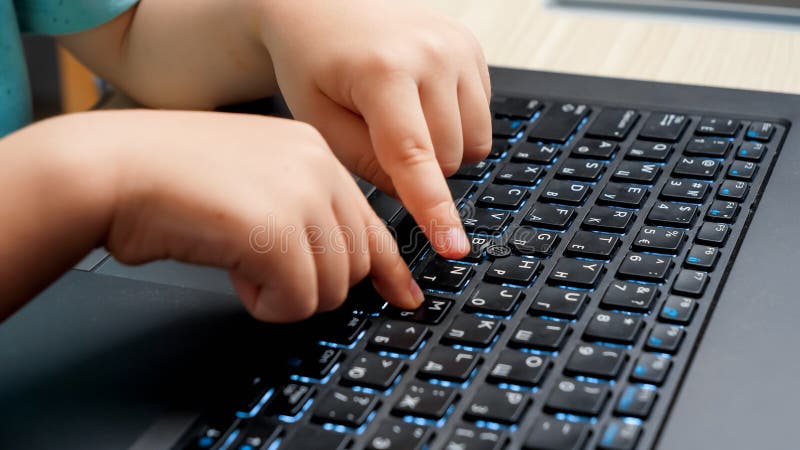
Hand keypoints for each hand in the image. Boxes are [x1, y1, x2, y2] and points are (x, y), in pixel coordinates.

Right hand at [1, 110, 422, 321]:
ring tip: (242, 269)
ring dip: (287, 295)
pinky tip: (236, 278)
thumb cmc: (164, 180)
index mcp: (313, 152)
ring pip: (332, 287)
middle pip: (354, 263)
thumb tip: (336, 266)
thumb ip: (300, 214)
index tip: (402, 294)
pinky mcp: (278, 230)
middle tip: (265, 274)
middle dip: (313, 284)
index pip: (370, 222)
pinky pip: (299, 301)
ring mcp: (301, 195)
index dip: (388, 269)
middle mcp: (317, 167)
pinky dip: (267, 305)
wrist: (109, 170)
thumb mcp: (251, 185)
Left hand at [258, 0, 491, 258]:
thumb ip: (365, 164)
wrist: (324, 7)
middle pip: (447, 159)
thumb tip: (417, 195)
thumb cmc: (313, 63)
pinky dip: (454, 124)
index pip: (414, 156)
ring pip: (474, 144)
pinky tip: (420, 101)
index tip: (453, 246)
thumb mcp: (318, 121)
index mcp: (382, 71)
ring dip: (441, 150)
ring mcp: (458, 47)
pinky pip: (482, 117)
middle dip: (417, 168)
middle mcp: (431, 53)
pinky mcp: (473, 49)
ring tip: (400, 119)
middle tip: (378, 136)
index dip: (434, 209)